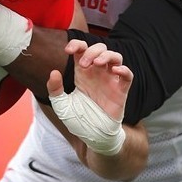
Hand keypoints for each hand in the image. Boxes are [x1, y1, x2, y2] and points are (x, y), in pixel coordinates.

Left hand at [47, 40, 132, 155]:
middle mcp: (97, 73)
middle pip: (99, 49)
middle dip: (91, 51)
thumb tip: (53, 72)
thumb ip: (55, 89)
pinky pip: (127, 75)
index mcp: (82, 73)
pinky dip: (124, 69)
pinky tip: (115, 70)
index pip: (82, 50)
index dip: (76, 44)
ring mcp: (110, 80)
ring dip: (106, 55)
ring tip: (96, 63)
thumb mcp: (61, 106)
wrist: (93, 136)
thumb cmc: (79, 120)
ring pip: (115, 57)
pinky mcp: (121, 90)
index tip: (68, 50)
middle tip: (83, 65)